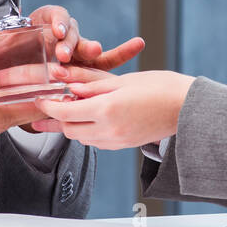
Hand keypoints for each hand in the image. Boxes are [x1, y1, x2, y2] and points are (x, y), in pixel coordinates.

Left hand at [0, 6, 144, 69]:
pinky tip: (137, 44)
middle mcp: (63, 33)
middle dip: (70, 40)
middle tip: (65, 52)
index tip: (53, 32)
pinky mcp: (88, 66)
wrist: (22, 66)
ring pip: (88, 46)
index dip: (55, 21)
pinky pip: (107, 59)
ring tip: (93, 53)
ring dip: (91, 48)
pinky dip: (122, 51)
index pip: (52, 15)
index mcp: (43, 23)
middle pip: (72, 31)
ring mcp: (77, 49)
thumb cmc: (14, 56)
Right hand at [0, 40, 46, 154]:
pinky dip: (5, 113)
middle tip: (57, 92)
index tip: (50, 95)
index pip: (3, 112)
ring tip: (44, 94)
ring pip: (1, 125)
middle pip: (8, 121)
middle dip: (32, 106)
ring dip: (20, 110)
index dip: (28, 103)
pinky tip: (16, 100)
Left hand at [31, 69, 194, 149]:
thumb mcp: (122, 80)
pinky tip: (88, 119)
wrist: (188, 108)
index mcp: (106, 110)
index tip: (39, 98)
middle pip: (69, 129)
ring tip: (64, 111)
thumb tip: (66, 81)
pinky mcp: (124, 146)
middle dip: (55, 119)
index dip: (47, 106)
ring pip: (82, 138)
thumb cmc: (160, 88)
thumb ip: (91, 83)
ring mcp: (117, 142)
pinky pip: (97, 142)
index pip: (64, 112)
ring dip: (71, 126)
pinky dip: (87, 131)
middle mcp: (109, 131)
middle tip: (45, 107)